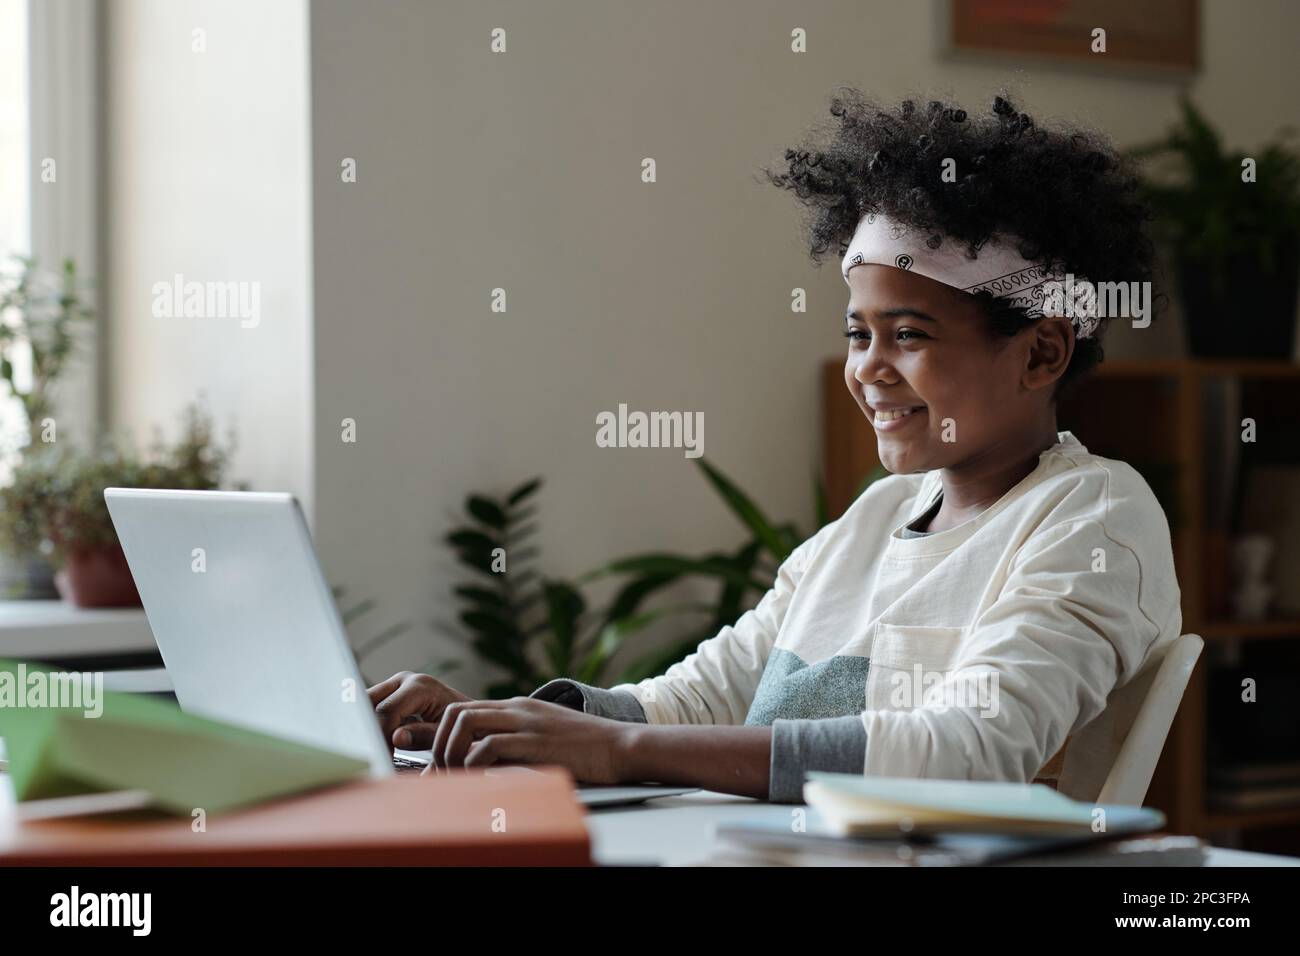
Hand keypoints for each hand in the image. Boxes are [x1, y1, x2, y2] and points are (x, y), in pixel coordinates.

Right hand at [367, 671, 473, 750]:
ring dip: (366, 725)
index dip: (380, 736)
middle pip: (370, 701)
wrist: (471, 716)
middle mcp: (405, 680)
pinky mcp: (391, 693)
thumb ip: (422, 736)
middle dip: (368, 729)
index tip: (381, 758)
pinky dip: (369, 723)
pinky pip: (371, 706)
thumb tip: (395, 738)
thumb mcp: (445, 734)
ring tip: (371, 750)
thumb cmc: (463, 726)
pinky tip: (373, 743)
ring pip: (366, 702)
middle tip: (372, 755)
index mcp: (420, 687)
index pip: (387, 710)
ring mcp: (397, 684)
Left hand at [424, 696, 631, 784]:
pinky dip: (473, 763)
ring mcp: (526, 722)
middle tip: (440, 771)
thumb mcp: (545, 740)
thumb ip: (517, 745)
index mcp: (519, 708)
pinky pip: (488, 745)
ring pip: (466, 722)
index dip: (443, 734)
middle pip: (457, 710)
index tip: (436, 761)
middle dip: (439, 742)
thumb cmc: (587, 750)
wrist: (621, 746)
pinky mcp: (535, 741)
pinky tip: (478, 778)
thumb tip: (485, 764)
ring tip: (454, 776)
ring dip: (451, 751)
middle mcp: (518, 709)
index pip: (466, 709)